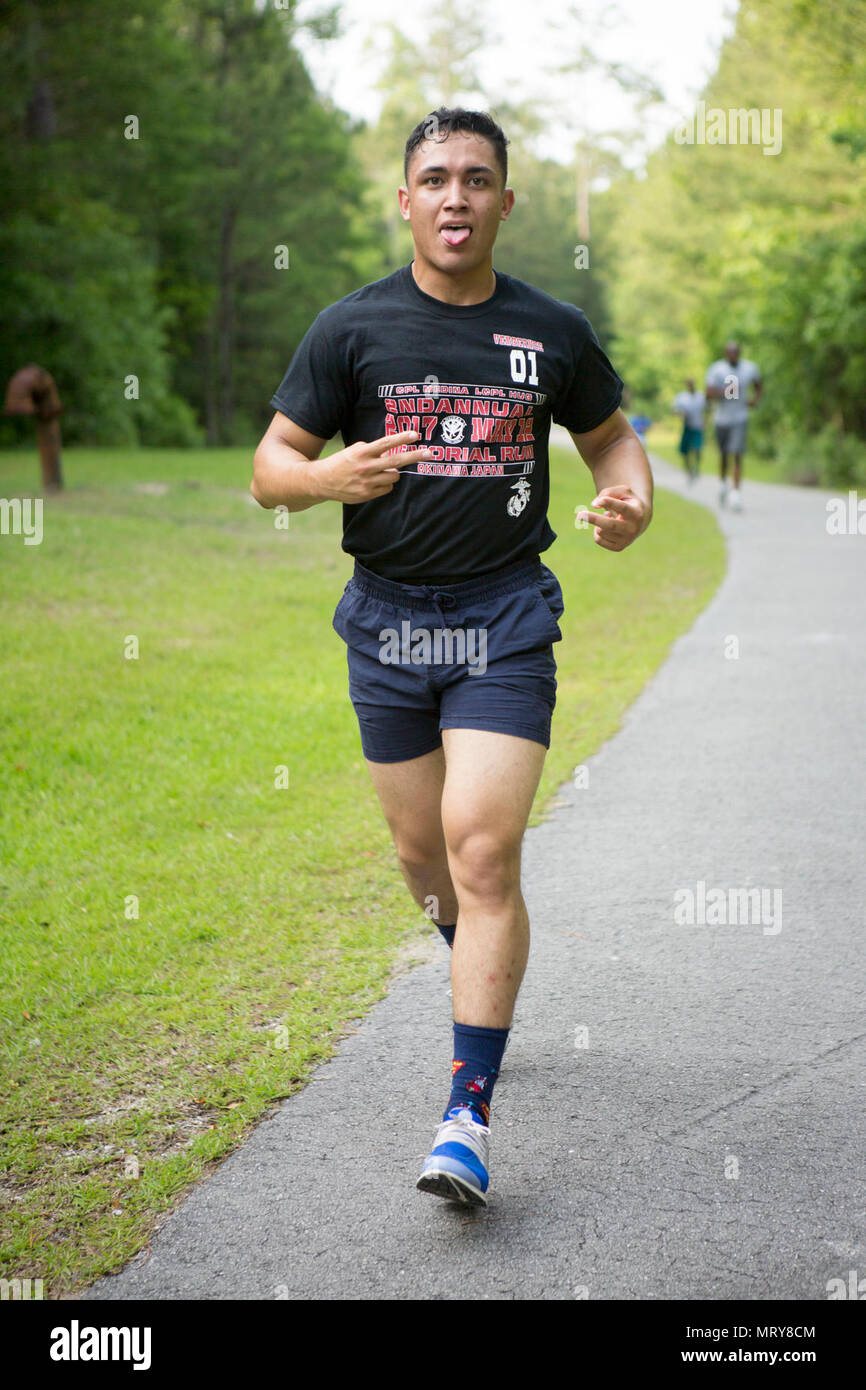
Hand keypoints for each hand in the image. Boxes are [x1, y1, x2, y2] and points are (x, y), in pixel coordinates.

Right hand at [316, 430, 431, 502]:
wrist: (322, 481)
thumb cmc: (342, 462)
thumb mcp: (354, 450)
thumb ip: (373, 450)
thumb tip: (393, 452)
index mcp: (361, 452)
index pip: (385, 444)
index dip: (401, 438)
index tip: (415, 435)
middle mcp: (365, 467)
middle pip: (396, 461)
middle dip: (415, 456)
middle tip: (430, 453)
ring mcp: (366, 482)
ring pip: (394, 476)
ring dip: (393, 472)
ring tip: (381, 470)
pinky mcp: (367, 494)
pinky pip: (387, 488)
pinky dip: (385, 484)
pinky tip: (373, 481)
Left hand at [576, 485, 649, 550]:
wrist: (639, 522)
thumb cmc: (628, 502)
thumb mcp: (623, 492)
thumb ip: (609, 493)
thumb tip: (594, 505)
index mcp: (636, 513)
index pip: (622, 508)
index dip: (610, 503)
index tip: (599, 501)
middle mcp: (633, 529)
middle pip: (610, 525)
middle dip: (594, 519)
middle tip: (579, 515)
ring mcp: (626, 540)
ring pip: (601, 531)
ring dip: (598, 521)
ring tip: (607, 515)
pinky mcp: (618, 548)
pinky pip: (598, 540)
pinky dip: (597, 531)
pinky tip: (605, 527)